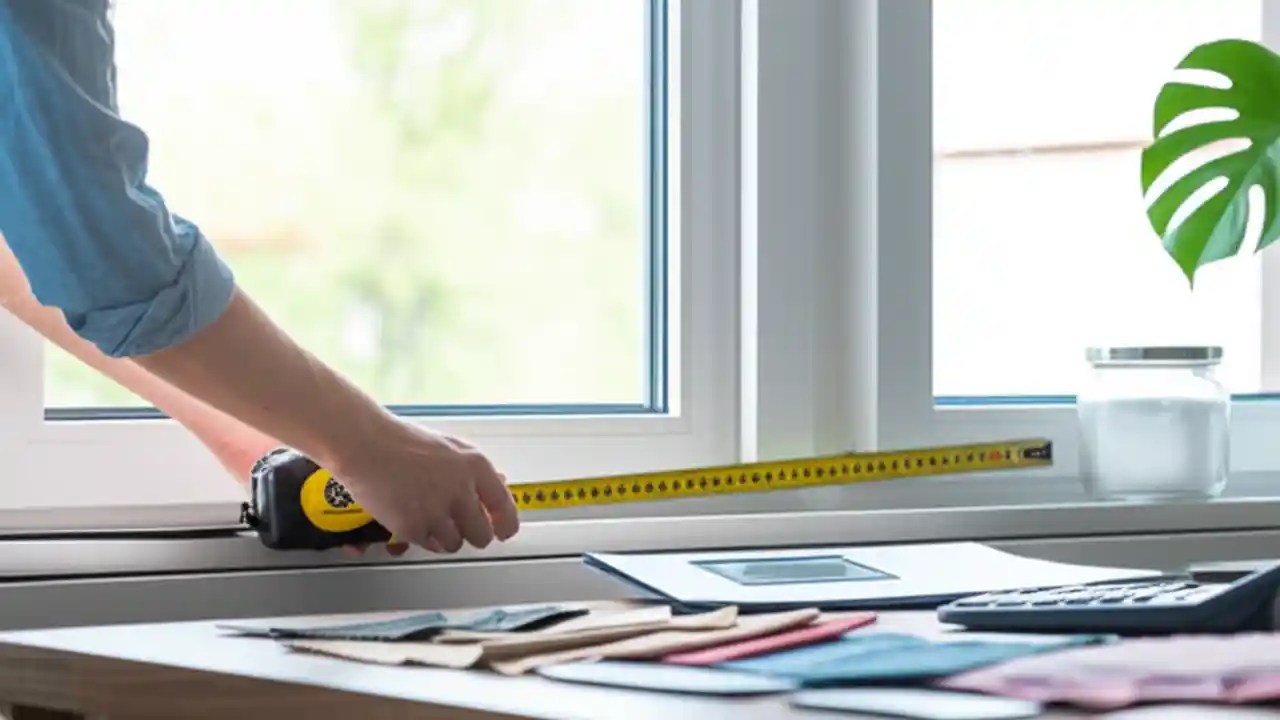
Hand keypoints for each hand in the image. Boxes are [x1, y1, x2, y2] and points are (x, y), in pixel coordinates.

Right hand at [330, 417, 519, 553]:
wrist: (366, 445)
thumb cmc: (403, 443)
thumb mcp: (451, 448)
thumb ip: (476, 472)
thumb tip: (500, 487)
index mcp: (474, 466)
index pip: (505, 507)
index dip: (506, 524)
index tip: (503, 531)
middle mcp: (460, 489)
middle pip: (482, 535)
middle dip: (473, 534)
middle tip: (461, 526)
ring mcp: (436, 510)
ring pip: (455, 544)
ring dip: (445, 536)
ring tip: (429, 514)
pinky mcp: (412, 526)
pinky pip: (429, 545)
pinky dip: (423, 537)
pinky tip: (413, 516)